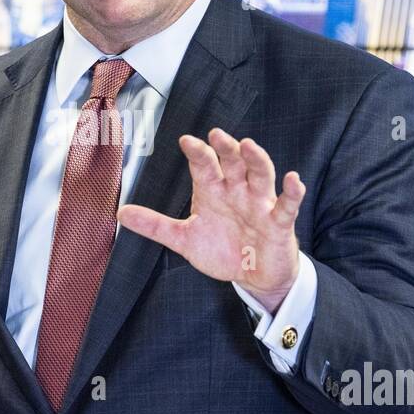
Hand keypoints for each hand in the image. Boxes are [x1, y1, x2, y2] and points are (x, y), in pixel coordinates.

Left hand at [117, 127, 305, 314]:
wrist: (253, 278)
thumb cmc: (222, 251)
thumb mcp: (185, 239)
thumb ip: (155, 225)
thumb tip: (120, 213)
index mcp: (213, 191)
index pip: (204, 166)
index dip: (198, 153)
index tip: (186, 141)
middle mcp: (237, 191)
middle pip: (233, 163)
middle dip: (226, 149)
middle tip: (217, 135)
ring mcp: (259, 204)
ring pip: (260, 175)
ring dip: (256, 160)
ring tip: (248, 146)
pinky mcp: (278, 222)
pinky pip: (286, 205)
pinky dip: (292, 193)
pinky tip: (293, 180)